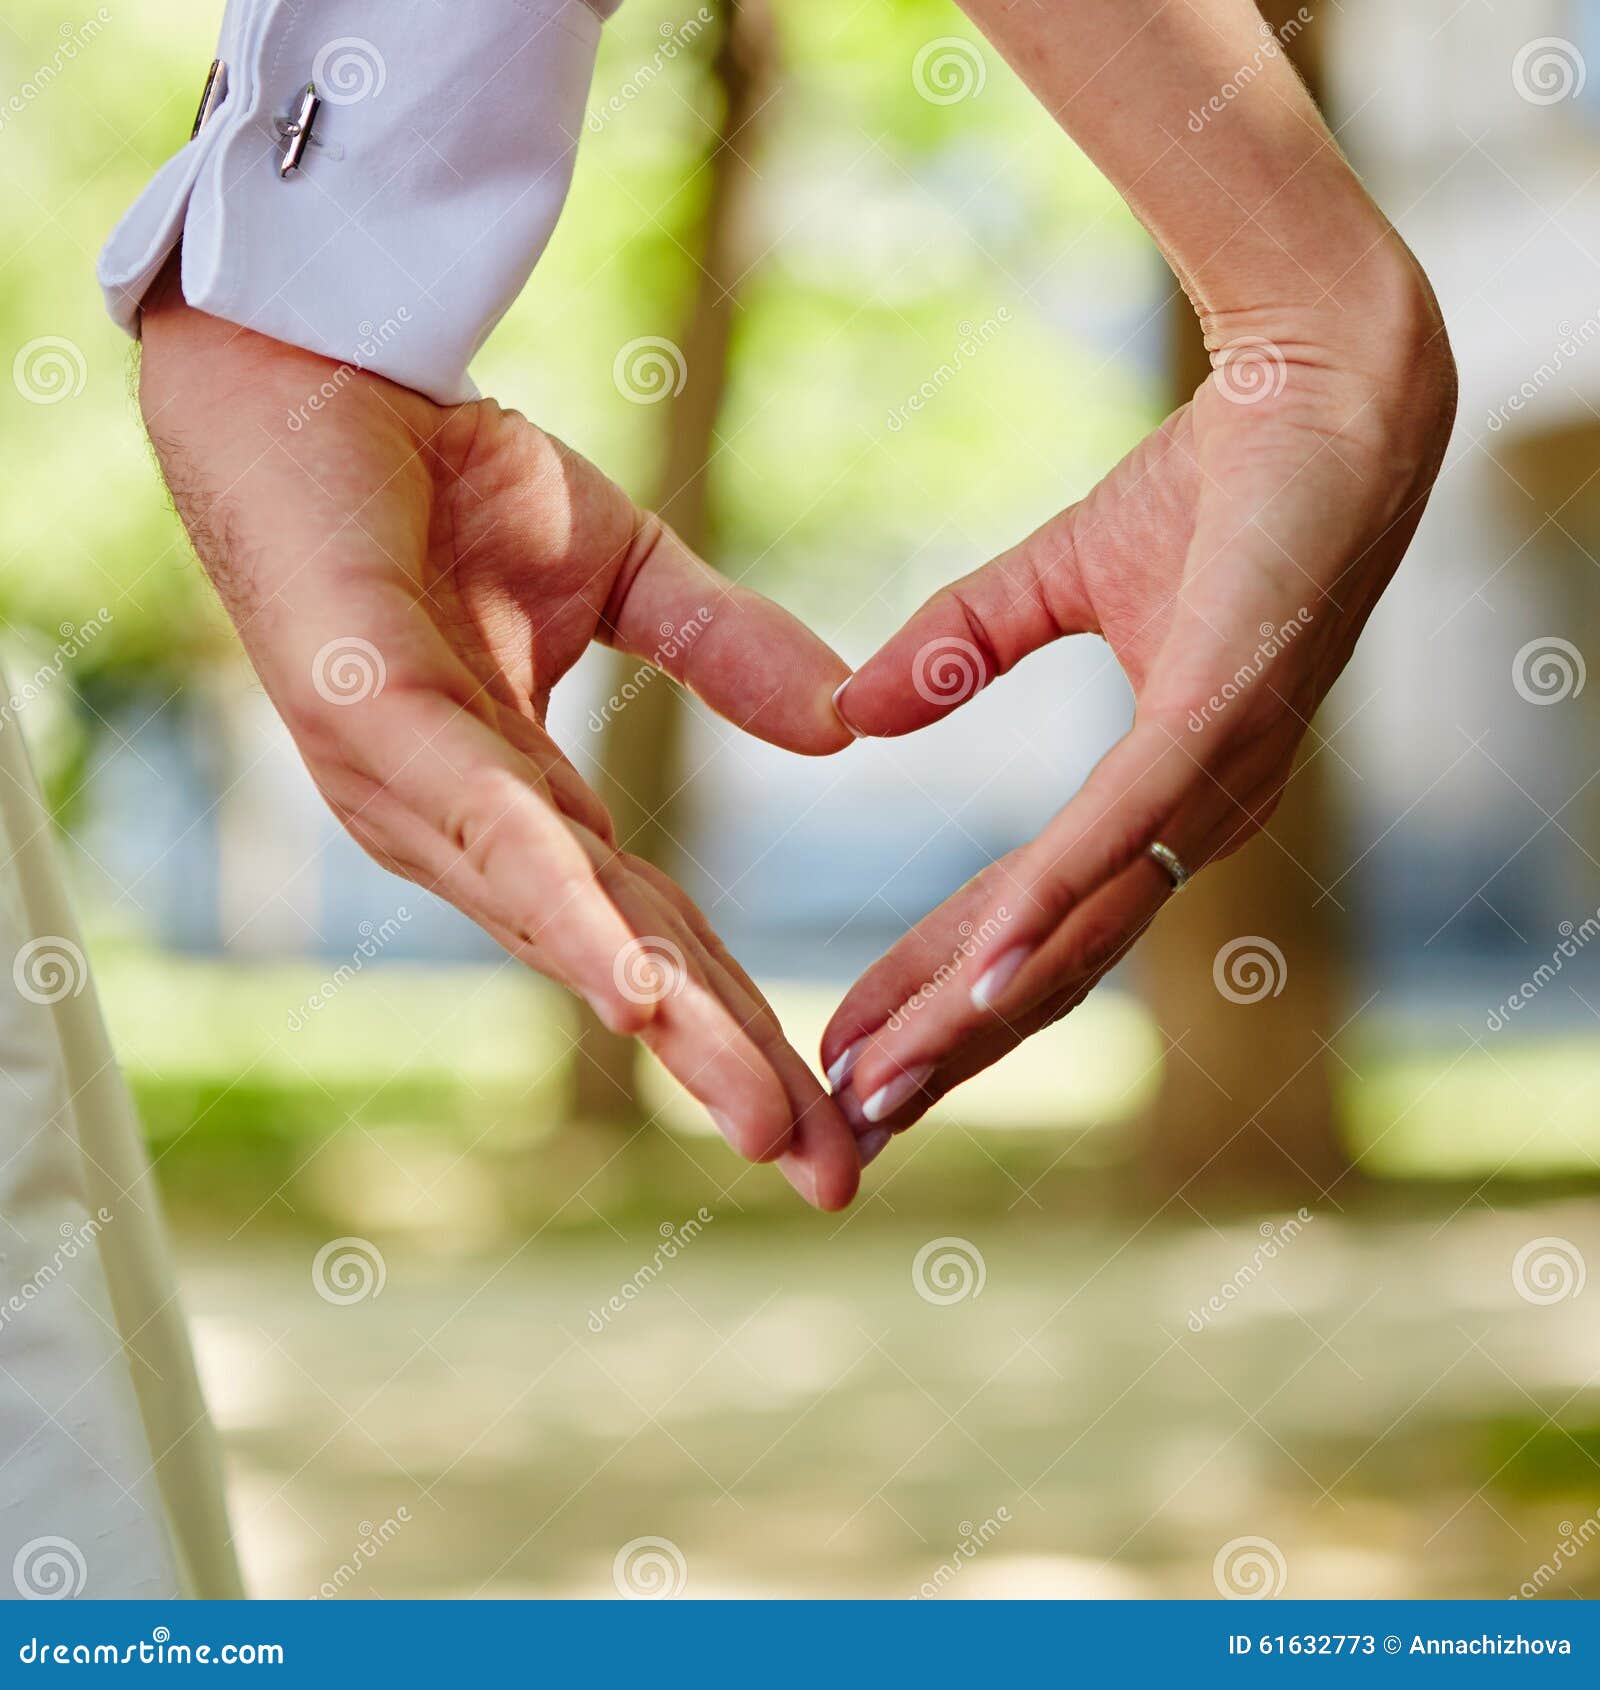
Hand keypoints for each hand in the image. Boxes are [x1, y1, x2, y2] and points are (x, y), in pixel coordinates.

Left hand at [137, 263, 861, 1210]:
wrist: (316, 364)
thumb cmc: (449, 476)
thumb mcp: (631, 571)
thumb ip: (726, 650)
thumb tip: (839, 724)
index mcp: (529, 805)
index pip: (662, 935)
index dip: (747, 1024)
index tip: (834, 1111)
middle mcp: (470, 830)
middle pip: (628, 966)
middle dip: (730, 1070)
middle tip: (829, 1174)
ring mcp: (415, 790)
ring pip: (567, 928)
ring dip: (670, 1029)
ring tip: (764, 1118)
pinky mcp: (375, 721)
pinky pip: (491, 830)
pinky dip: (565, 913)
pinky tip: (637, 987)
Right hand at [823, 261, 1456, 1146]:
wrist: (1329, 379)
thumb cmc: (1219, 484)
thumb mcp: (1056, 578)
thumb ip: (959, 647)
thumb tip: (855, 715)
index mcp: (1166, 799)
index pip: (1033, 925)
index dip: (938, 991)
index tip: (853, 1046)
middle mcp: (1198, 818)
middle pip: (1055, 965)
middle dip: (947, 1047)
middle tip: (849, 1116)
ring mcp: (1219, 777)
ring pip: (1080, 927)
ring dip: (976, 1015)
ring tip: (883, 1081)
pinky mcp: (1224, 712)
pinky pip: (1124, 832)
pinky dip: (1047, 907)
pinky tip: (978, 977)